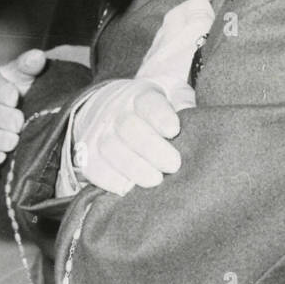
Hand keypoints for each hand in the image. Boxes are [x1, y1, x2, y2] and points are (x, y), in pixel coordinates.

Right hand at [72, 78, 181, 195]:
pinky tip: (127, 188)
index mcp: (141, 94)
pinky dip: (108, 179)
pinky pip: (92, 166)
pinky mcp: (87, 152)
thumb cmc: (155, 109)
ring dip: (133, 167)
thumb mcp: (173, 97)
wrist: (113, 107)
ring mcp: (99, 131)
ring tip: (155, 181)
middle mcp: (116, 110)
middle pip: (129, 127)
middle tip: (173, 165)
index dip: (160, 116)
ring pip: (110, 147)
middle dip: (151, 148)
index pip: (148, 101)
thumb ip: (185, 106)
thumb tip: (197, 123)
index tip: (174, 130)